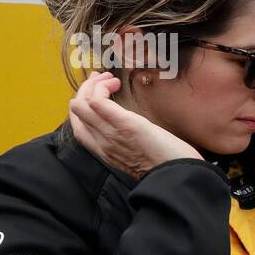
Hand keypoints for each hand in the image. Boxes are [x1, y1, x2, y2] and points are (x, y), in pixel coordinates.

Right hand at [68, 71, 201, 178]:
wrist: (177, 176)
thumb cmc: (166, 166)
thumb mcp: (139, 155)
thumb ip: (128, 144)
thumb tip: (132, 131)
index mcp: (104, 152)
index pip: (79, 125)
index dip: (83, 105)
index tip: (96, 92)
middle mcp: (101, 143)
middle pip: (77, 111)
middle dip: (85, 90)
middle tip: (101, 79)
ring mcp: (110, 133)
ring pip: (82, 103)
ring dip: (93, 85)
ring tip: (109, 78)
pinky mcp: (124, 124)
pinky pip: (97, 101)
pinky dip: (101, 87)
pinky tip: (114, 83)